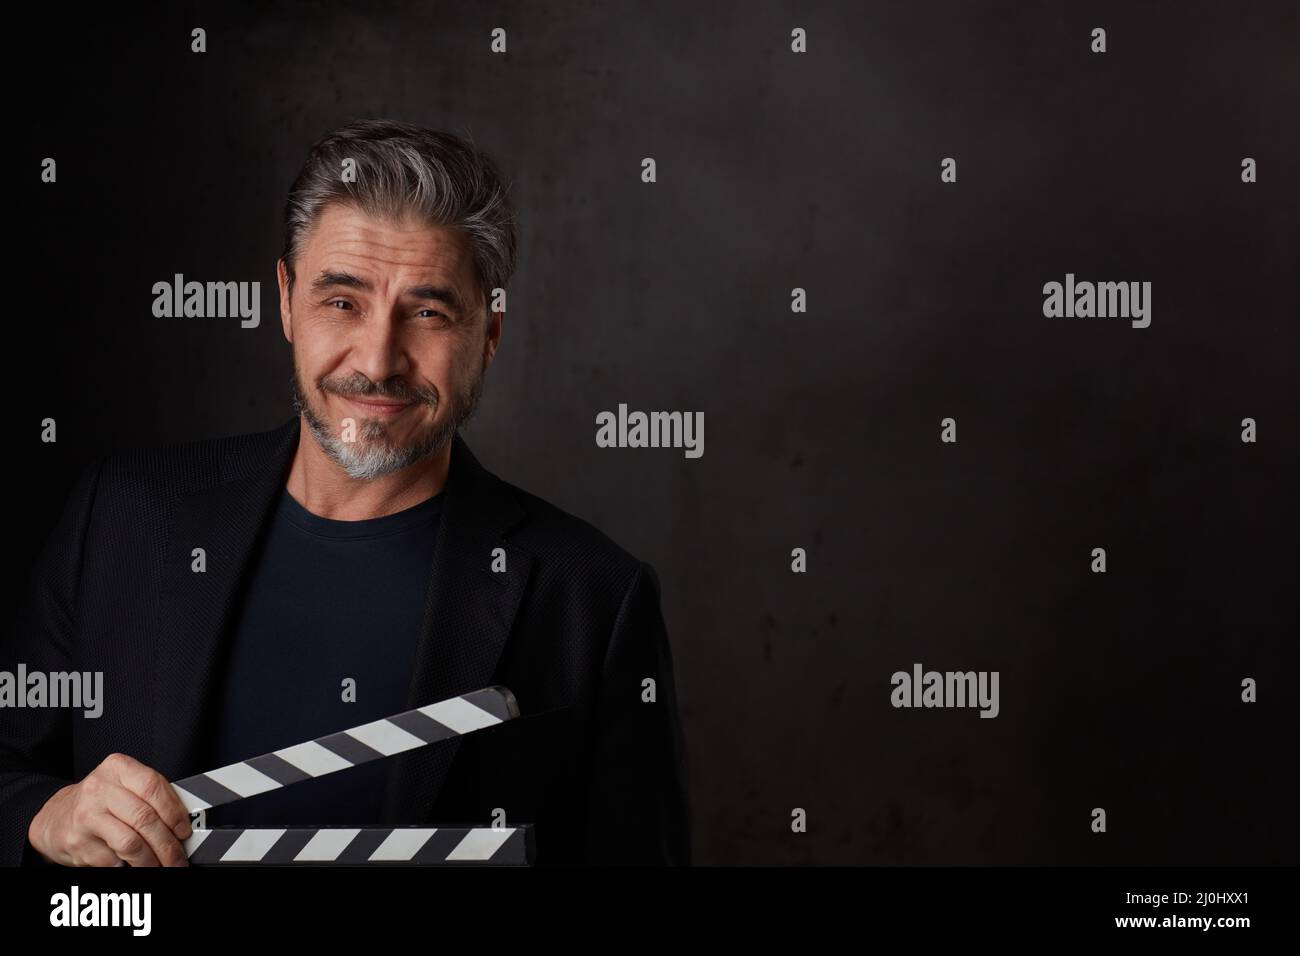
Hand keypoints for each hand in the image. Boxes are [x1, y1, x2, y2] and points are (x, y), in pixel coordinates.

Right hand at [27, 753, 192, 865]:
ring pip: (130, 844)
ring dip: (151, 861)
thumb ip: (151, 797)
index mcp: (117, 769)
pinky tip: (132, 864)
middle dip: (167, 845)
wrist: (55, 816)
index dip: (174, 812)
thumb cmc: (99, 800)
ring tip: (161, 866)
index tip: (184, 831)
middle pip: (144, 819)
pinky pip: (112, 860)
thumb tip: (182, 823)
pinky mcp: (77, 842)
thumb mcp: (124, 786)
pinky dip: (128, 866)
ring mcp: (86, 816)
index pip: (153, 787)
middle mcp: (99, 789)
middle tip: (178, 858)